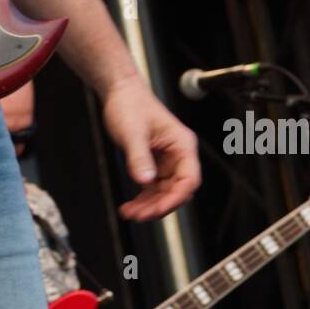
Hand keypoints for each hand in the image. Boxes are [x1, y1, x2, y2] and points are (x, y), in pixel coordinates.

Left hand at [101, 76, 200, 220]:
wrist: (119, 93)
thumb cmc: (130, 104)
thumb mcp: (132, 132)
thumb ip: (139, 157)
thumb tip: (145, 180)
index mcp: (182, 145)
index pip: (189, 179)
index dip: (177, 197)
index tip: (159, 209)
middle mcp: (178, 155)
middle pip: (177, 190)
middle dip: (159, 206)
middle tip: (139, 215)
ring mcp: (166, 161)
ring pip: (164, 193)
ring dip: (149, 206)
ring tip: (130, 213)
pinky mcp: (153, 164)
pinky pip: (152, 188)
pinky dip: (142, 199)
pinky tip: (129, 206)